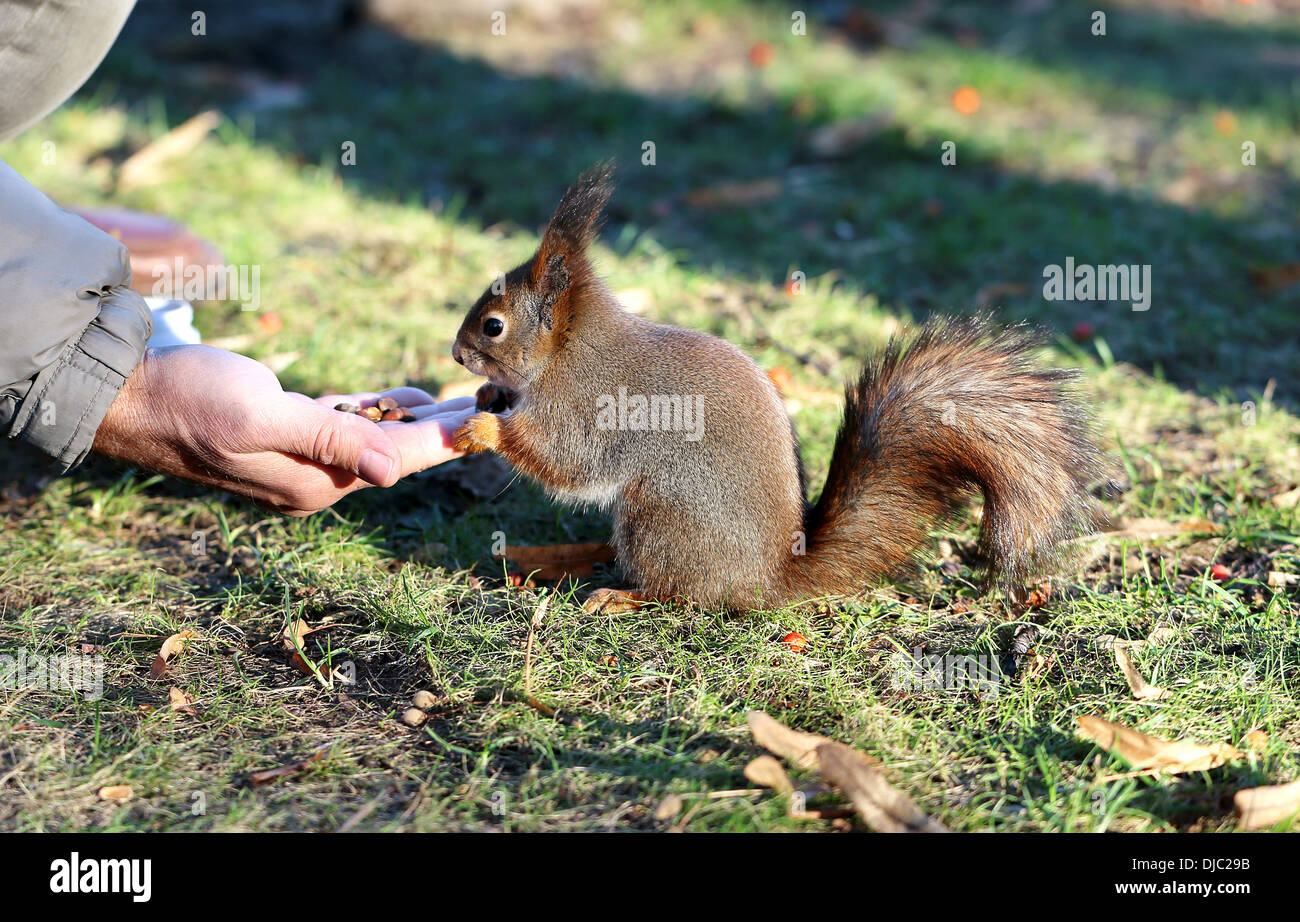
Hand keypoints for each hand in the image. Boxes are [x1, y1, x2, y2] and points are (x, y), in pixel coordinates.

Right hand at [93, 346, 475, 514]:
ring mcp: (299, 460)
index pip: (398, 460)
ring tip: (460, 404)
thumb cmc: (190, 400)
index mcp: (314, 482)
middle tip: (490, 409)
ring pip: (374, 439)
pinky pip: (346, 427)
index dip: (447, 440)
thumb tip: (392, 471)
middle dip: (442, 432)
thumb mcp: (263, 417)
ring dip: (415, 421)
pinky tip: (403, 402)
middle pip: (395, 453)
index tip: (489, 423)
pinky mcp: (284, 435)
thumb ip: (331, 441)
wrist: (129, 395)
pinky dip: (377, 413)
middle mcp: (313, 479)